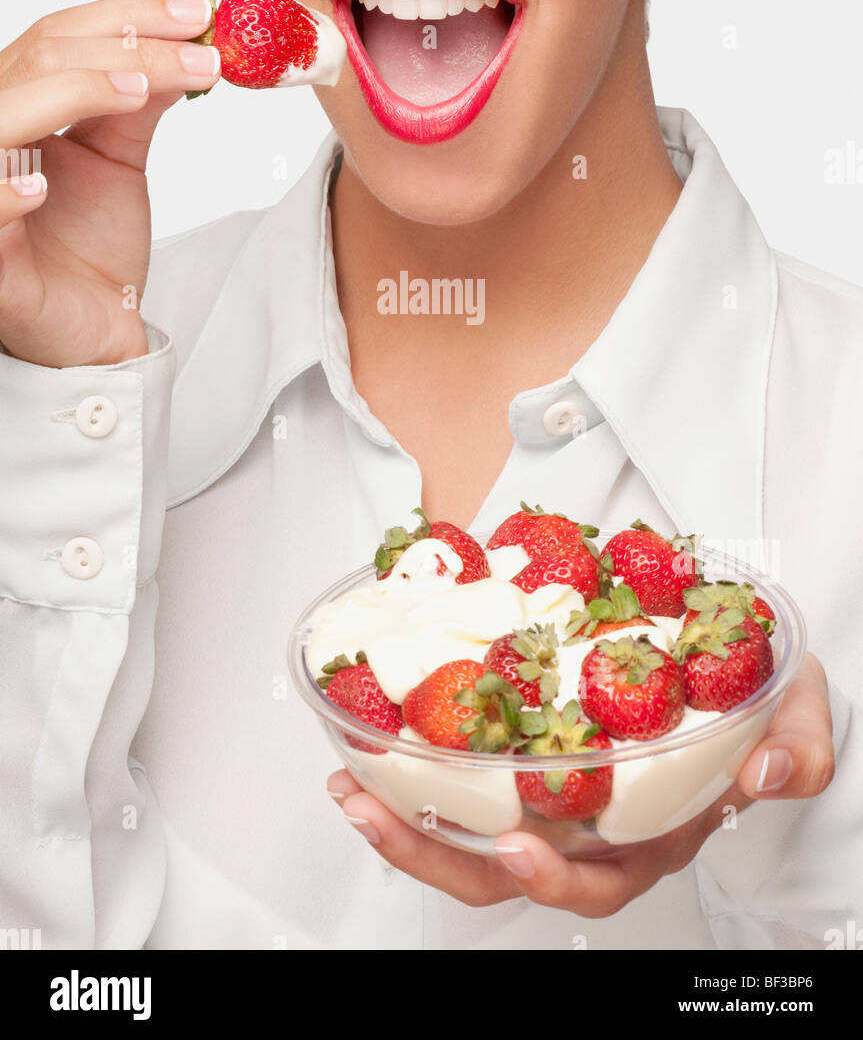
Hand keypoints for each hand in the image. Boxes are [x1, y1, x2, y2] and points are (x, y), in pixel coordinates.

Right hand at [0, 0, 219, 366]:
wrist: (96, 326)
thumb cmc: (91, 243)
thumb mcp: (119, 159)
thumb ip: (136, 102)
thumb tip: (182, 42)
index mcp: (19, 103)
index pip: (59, 35)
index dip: (126, 13)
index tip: (197, 11)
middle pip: (41, 59)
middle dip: (128, 47)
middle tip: (204, 56)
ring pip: (4, 115)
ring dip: (75, 92)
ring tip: (139, 91)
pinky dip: (5, 193)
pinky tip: (42, 184)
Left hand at [327, 652, 832, 915]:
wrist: (733, 653)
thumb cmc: (757, 697)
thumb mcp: (792, 715)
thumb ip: (794, 749)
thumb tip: (766, 776)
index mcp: (650, 833)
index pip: (597, 881)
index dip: (551, 878)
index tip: (514, 848)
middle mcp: (590, 825)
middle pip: (504, 870)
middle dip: (430, 854)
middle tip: (370, 811)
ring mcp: (552, 790)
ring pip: (469, 830)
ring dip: (403, 813)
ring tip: (348, 784)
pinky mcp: (524, 744)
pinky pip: (465, 771)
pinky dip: (416, 761)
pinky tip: (373, 733)